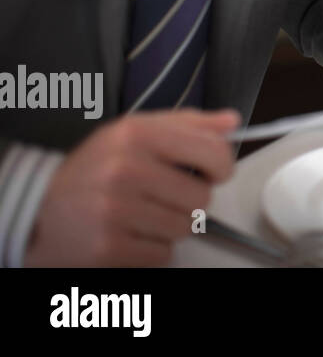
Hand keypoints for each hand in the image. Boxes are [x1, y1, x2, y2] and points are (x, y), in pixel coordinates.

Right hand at [23, 108, 238, 266]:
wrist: (38, 209)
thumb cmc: (94, 168)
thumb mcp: (134, 131)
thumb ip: (187, 124)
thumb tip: (231, 122)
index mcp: (137, 134)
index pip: (212, 151)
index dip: (222, 165)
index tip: (215, 172)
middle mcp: (126, 169)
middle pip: (202, 197)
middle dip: (190, 200)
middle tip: (164, 196)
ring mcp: (115, 210)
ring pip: (185, 227)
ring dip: (171, 224)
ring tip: (143, 214)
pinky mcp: (108, 247)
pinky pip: (163, 254)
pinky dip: (153, 248)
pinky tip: (131, 233)